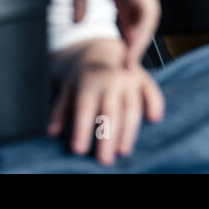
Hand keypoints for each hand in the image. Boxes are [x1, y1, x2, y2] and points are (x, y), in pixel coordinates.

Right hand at [29, 0, 161, 65]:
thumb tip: (77, 23)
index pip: (128, 16)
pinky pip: (148, 18)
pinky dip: (142, 35)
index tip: (116, 54)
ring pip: (147, 22)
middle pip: (140, 21)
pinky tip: (132, 50)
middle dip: (134, 43)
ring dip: (140, 42)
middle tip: (125, 66)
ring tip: (129, 62)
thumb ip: (81, 5)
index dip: (124, 34)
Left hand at [48, 38, 165, 164]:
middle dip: (108, 137)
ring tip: (123, 151)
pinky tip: (154, 119)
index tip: (78, 150)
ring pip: (131, 107)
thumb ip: (60, 110)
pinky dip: (155, 104)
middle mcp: (111, 79)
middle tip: (104, 160)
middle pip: (110, 112)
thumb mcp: (67, 88)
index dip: (81, 129)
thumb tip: (52, 132)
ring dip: (129, 131)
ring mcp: (130, 78)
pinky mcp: (144, 78)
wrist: (103, 49)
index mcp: (89, 82)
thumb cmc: (84, 75)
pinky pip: (152, 91)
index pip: (85, 108)